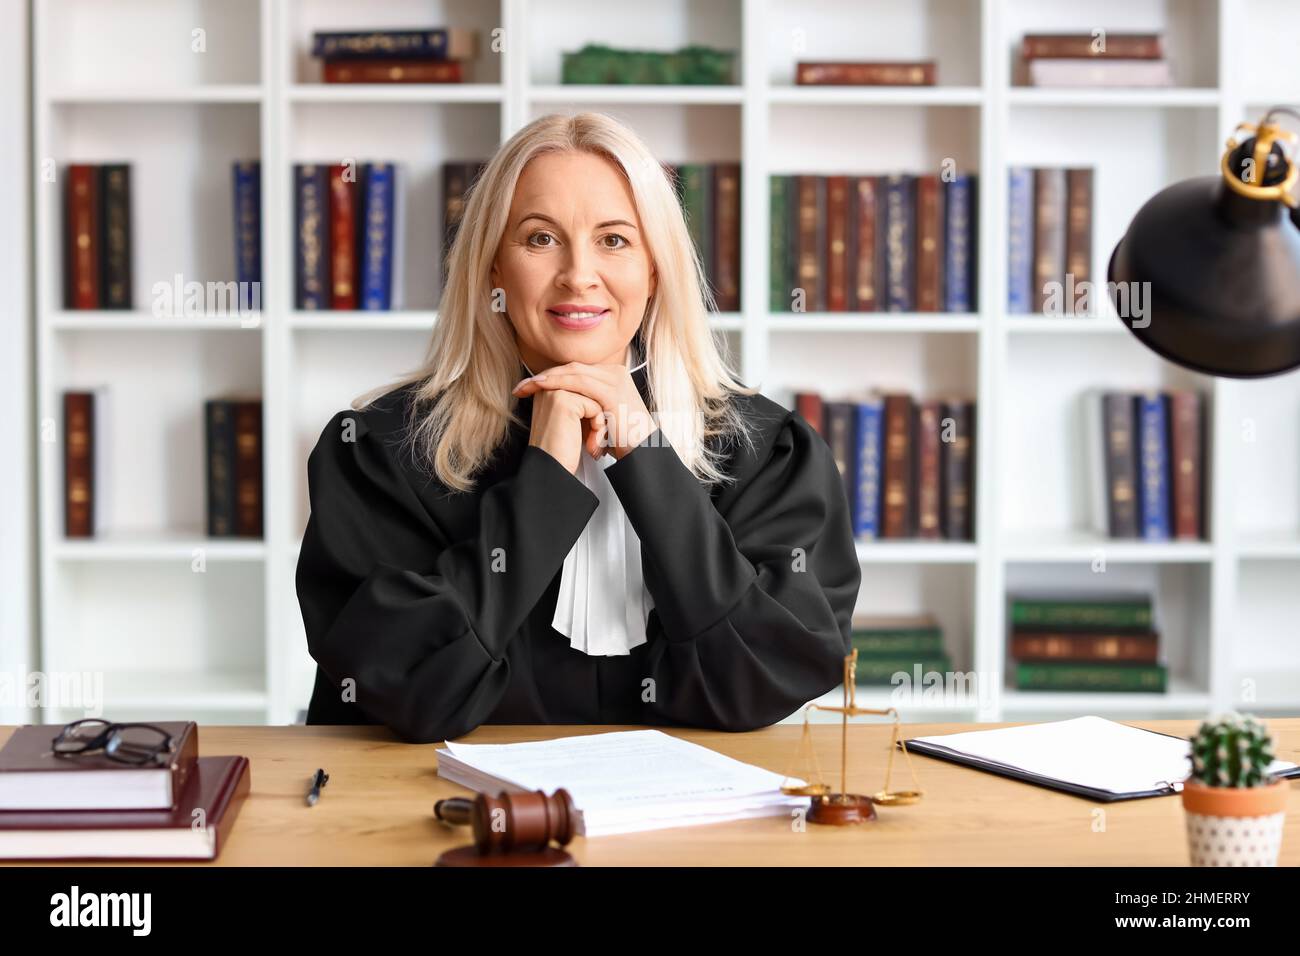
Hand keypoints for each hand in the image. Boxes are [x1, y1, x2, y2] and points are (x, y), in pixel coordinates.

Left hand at [513, 362, 655, 460]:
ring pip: (574, 372)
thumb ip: (587, 406)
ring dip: (547, 378)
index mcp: (612, 378)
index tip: (528, 388)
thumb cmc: (624, 441)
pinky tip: (542, 386)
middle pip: (572, 368)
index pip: (576, 371)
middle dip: (544, 376)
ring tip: (527, 386)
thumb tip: (563, 405)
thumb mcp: (602, 418)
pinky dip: (558, 383)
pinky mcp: (612, 392)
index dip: (551, 377)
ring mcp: (615, 381)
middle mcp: (615, 374)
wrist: (643, 454)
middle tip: (521, 386)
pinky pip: (580, 383)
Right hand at [523, 386, 604, 475]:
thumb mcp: (572, 422)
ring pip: (595, 400)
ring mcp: (554, 392)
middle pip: (592, 393)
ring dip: (600, 425)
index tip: (586, 437)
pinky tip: (589, 444)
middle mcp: (548, 388)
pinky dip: (598, 428)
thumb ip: (582, 404)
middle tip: (594, 442)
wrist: (552, 471)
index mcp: (549, 390)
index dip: (593, 415)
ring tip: (592, 444)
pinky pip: (596, 407)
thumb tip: (604, 393)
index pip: (586, 392)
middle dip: (598, 418)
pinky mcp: (563, 401)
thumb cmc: (562, 453)